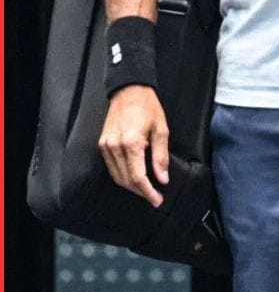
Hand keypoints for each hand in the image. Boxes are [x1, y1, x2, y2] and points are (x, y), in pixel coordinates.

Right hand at [99, 85, 169, 206]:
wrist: (129, 91)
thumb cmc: (148, 108)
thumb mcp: (161, 130)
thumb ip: (161, 156)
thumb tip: (162, 178)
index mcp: (131, 143)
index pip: (138, 177)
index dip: (148, 192)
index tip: (157, 200)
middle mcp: (115, 147)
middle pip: (126, 180)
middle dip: (140, 192)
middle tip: (154, 197)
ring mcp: (106, 146)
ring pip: (117, 176)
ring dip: (131, 186)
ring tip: (146, 190)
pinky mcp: (102, 144)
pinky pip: (111, 167)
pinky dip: (122, 176)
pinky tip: (134, 178)